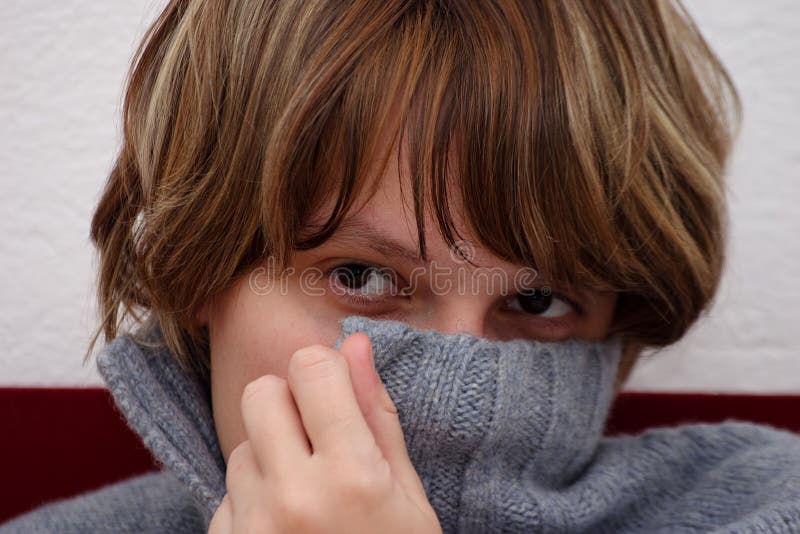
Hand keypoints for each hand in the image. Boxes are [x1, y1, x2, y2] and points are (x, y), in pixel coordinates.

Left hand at [207, 333, 441, 533]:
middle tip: (319, 443)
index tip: (335, 395)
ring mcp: (253, 529)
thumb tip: (354, 344)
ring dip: (270, 458)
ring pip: (241, 446)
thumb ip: (377, 416)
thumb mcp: (407, 496)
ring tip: (308, 500)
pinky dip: (251, 502)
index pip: (310, 368)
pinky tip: (286, 530)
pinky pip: (226, 496)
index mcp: (351, 476)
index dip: (324, 373)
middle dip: (288, 406)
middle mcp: (293, 498)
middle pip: (260, 394)